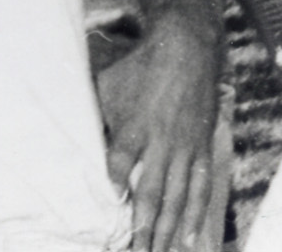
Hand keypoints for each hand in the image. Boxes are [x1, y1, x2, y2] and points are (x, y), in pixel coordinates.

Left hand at [97, 17, 217, 251]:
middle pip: (151, 195)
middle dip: (142, 230)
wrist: (185, 48)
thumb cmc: (138, 66)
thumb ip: (97, 114)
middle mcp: (162, 143)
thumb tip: (79, 136)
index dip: (116, 186)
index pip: (120, 164)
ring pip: (177, 200)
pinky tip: (191, 240)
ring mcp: (186, 149)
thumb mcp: (107, 83)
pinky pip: (201, 190)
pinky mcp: (203, 150)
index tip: (112, 207)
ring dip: (168, 233)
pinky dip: (196, 217)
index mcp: (134, 126)